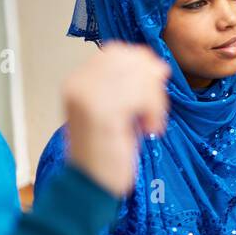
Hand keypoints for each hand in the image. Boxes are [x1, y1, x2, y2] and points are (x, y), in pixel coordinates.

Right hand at [63, 44, 169, 196]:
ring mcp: (87, 98)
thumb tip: (158, 64)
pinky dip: (154, 112)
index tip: (151, 88)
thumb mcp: (118, 107)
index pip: (117, 50)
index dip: (142, 64)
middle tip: (153, 108)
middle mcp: (78, 85)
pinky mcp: (102, 114)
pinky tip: (149, 130)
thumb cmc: (108, 148)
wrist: (92, 183)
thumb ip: (130, 83)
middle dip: (152, 82)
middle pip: (132, 59)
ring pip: (140, 76)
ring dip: (156, 100)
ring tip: (150, 122)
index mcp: (77, 80)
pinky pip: (142, 95)